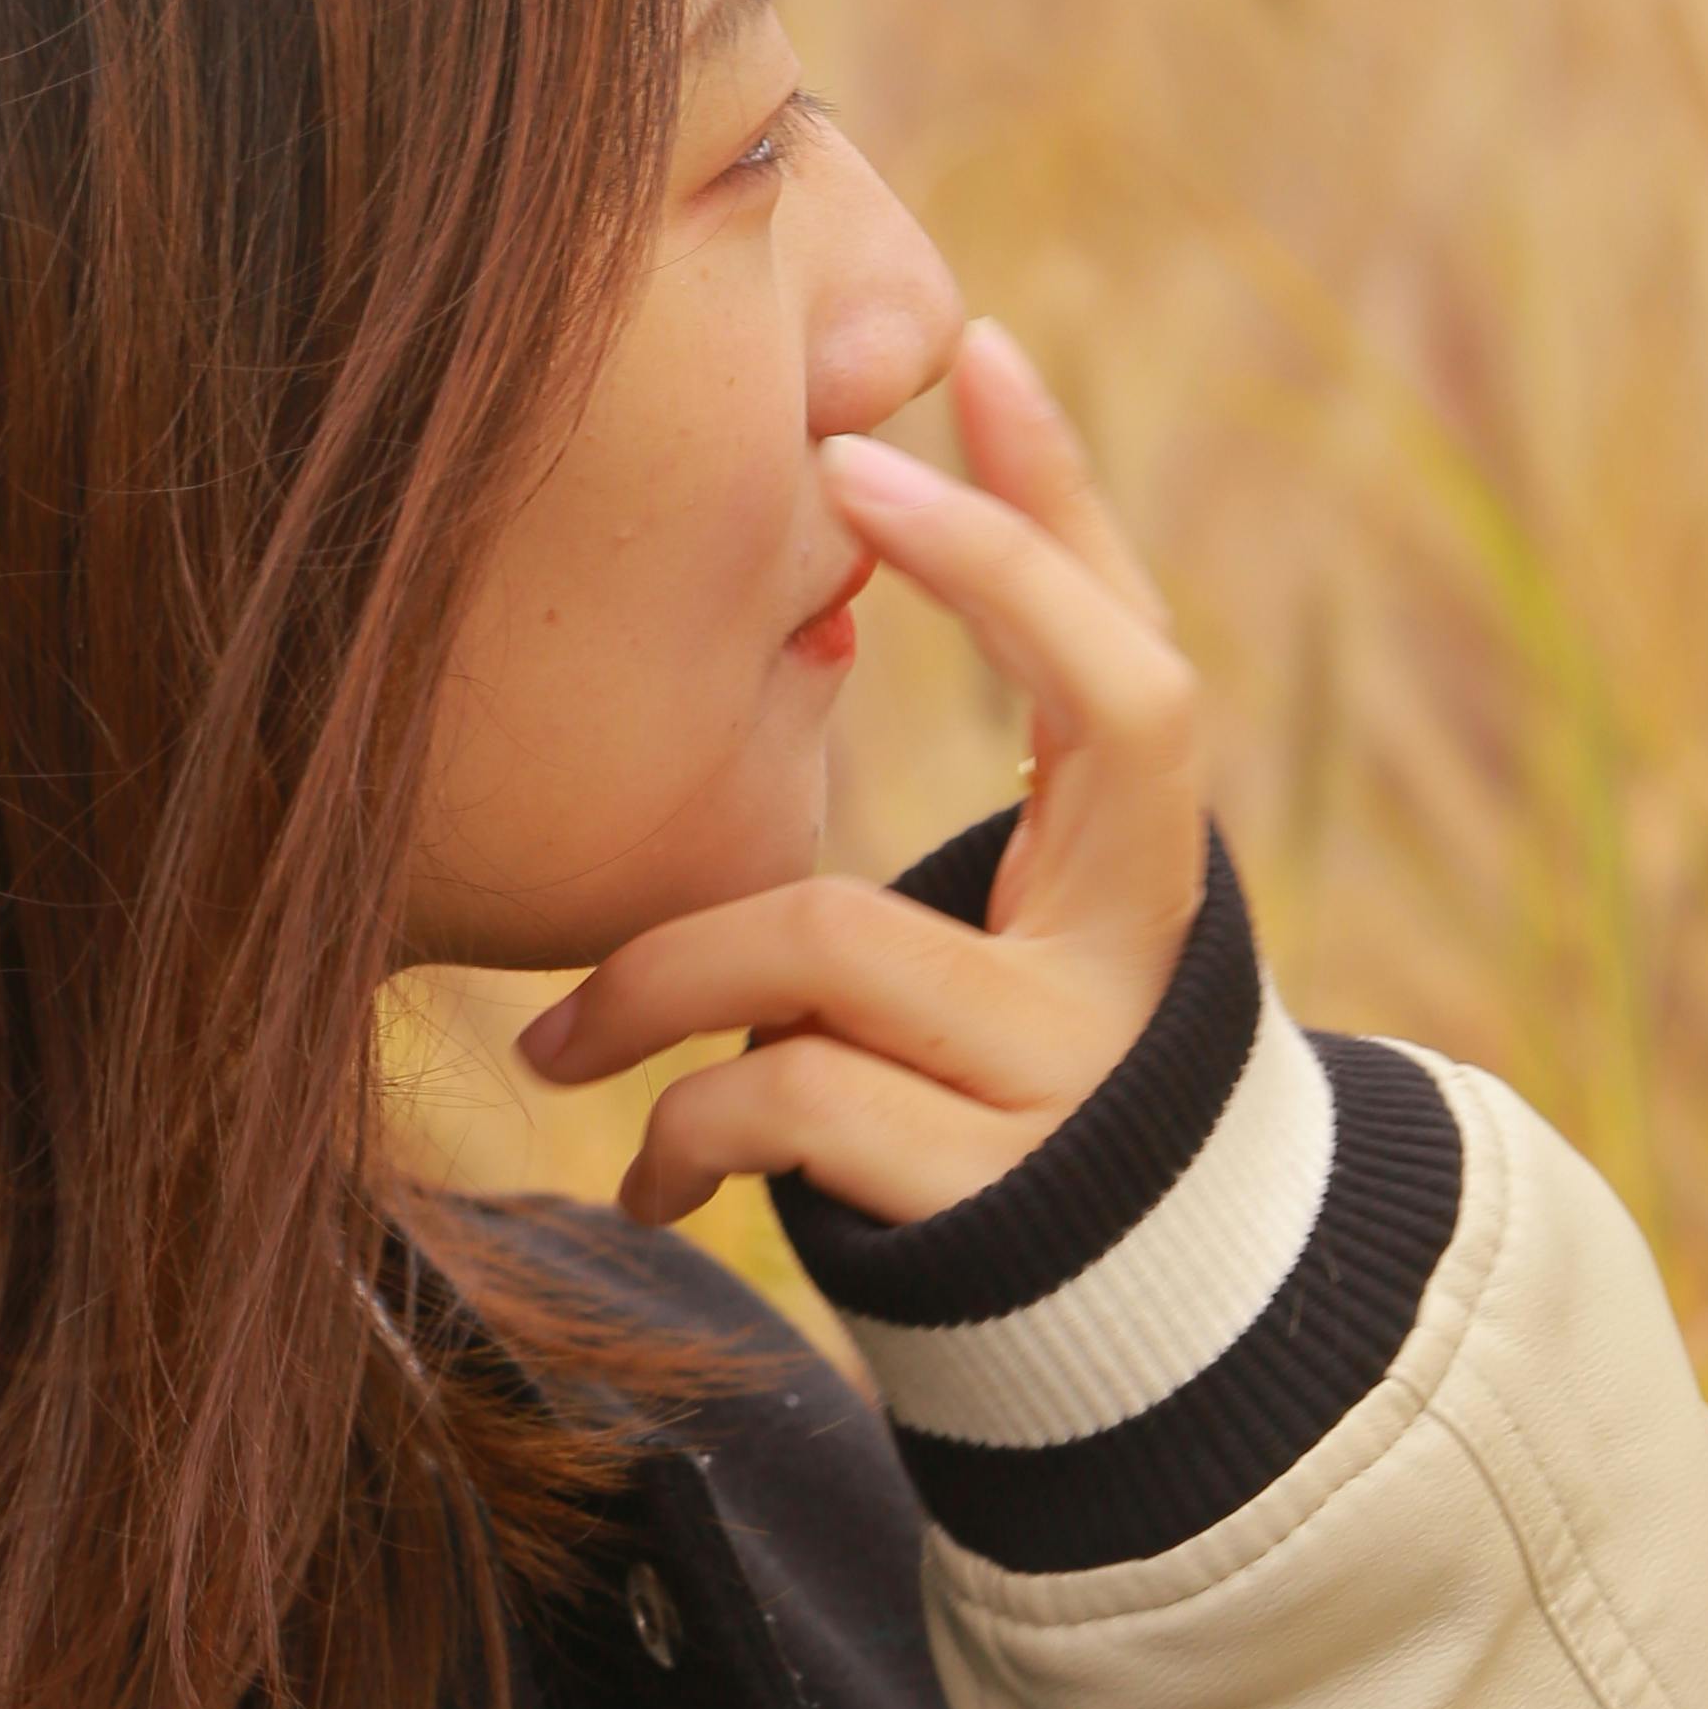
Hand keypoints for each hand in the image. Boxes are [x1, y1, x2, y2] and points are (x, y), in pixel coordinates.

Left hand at [513, 319, 1206, 1228]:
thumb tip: (851, 518)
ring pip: (830, 936)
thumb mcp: (1001, 938)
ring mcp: (1074, 1079)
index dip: (1074, 504)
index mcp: (1146, 880)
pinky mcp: (985, 1199)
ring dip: (657, 980)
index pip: (1138, 656)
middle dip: (992, 565)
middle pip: (1113, 703)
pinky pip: (785, 1092)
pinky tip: (647, 1178)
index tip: (976, 349)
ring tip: (561, 1048)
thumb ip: (960, 796)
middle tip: (849, 495)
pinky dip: (683, 1130)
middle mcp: (1140, 960)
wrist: (1100, 1359)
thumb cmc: (994, 1097)